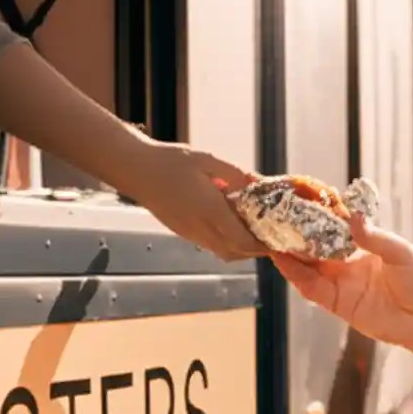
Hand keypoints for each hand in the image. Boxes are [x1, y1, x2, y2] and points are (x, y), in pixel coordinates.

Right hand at [125, 141, 266, 260]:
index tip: (277, 238)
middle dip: (255, 249)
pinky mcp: (182, 232)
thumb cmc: (171, 160)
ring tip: (254, 232)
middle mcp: (200, 227)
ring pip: (222, 252)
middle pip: (235, 252)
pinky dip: (227, 243)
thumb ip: (235, 175)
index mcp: (209, 210)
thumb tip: (258, 184)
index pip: (242, 240)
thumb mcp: (207, 160)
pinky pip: (210, 245)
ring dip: (241, 248)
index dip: (261, 244)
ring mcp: (189, 233)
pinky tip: (232, 226)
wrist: (135, 169)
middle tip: (271, 237)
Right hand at [271, 214, 412, 349]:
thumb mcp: (400, 252)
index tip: (301, 203)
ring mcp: (342, 285)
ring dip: (290, 254)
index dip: (318, 218)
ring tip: (271, 236)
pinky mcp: (338, 304)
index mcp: (364, 248)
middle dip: (296, 235)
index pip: (334, 230)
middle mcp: (349, 265)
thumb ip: (374, 237)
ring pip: (308, 267)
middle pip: (315, 248)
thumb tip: (354, 217)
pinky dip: (295, 275)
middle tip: (276, 219)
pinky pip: (312, 289)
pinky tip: (282, 260)